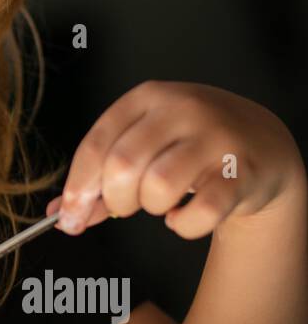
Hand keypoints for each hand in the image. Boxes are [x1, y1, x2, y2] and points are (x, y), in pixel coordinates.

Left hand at [44, 81, 305, 238]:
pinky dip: (184, 225)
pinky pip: (200, 212)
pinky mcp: (241, 172)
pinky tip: (186, 214)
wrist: (262, 142)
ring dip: (151, 208)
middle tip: (123, 207)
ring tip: (160, 203)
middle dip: (115, 199)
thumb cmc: (190, 143)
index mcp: (147, 98)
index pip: (97, 143)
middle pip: (123, 165)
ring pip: (159, 187)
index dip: (78, 186)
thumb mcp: (145, 143)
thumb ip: (102, 175)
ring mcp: (215, 139)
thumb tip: (60, 213)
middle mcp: (181, 110)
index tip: (69, 216)